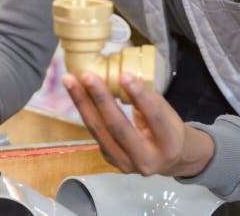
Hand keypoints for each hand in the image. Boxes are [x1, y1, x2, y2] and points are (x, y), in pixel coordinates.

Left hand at [63, 72, 213, 177]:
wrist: (167, 159)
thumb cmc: (166, 129)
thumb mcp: (165, 112)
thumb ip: (145, 98)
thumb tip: (121, 76)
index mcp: (168, 143)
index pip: (153, 117)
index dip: (138, 95)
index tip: (124, 75)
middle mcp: (147, 159)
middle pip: (119, 127)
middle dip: (100, 99)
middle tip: (87, 76)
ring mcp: (125, 164)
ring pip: (99, 131)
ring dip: (82, 102)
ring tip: (70, 81)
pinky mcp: (110, 160)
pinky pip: (94, 132)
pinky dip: (84, 110)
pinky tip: (76, 92)